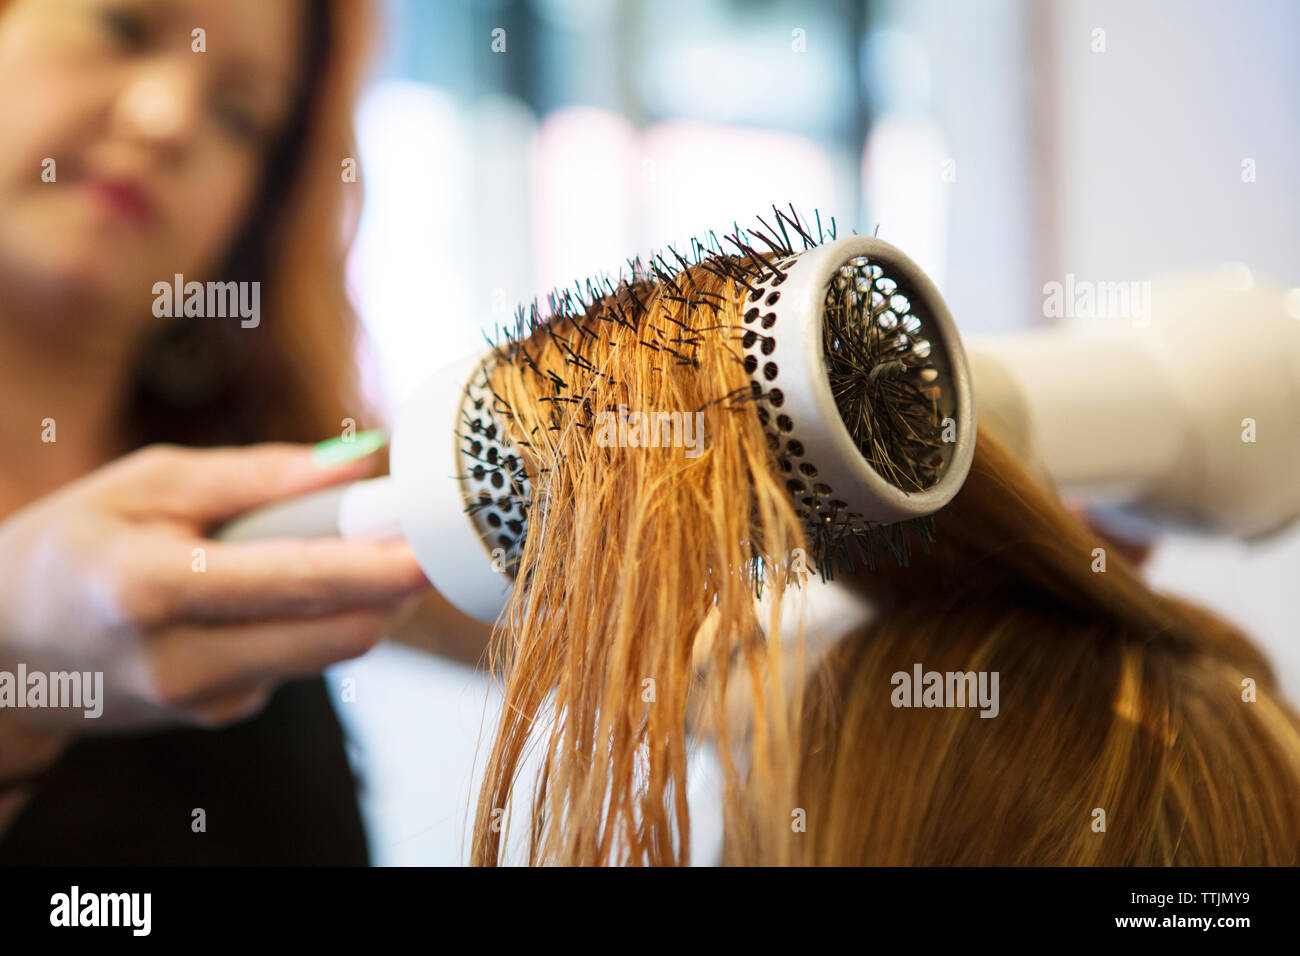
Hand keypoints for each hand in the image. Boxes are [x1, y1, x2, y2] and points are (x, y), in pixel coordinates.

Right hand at [0, 443, 427, 733]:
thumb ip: (257, 476)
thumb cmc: (77, 543)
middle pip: (334, 633)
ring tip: (365, 547)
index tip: (434, 548)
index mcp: (151, 589)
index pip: (293, 582)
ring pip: (329, 652)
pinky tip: (291, 590)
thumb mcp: (148, 484)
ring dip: (369, 602)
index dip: (376, 567)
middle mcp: (180, 661)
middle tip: (427, 538)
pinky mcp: (221, 716)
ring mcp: (203, 701)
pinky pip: (297, 662)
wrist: (8, 645)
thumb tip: (355, 462)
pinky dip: (318, 621)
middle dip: (396, 588)